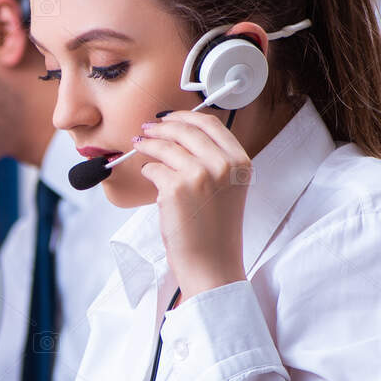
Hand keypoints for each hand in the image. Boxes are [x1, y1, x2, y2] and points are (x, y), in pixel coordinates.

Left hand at [132, 110, 249, 299]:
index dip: (185, 116)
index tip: (169, 117)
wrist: (212, 263)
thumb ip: (213, 162)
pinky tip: (148, 175)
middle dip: (161, 126)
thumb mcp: (228, 188)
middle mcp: (223, 164)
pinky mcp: (175, 188)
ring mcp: (199, 175)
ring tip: (140, 145)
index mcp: (240, 162)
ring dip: (148, 143)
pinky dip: (147, 170)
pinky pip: (153, 168)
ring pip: (165, 146)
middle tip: (147, 129)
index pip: (211, 124)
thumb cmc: (215, 231)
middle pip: (185, 129)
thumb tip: (180, 137)